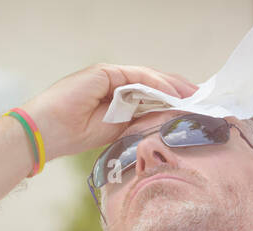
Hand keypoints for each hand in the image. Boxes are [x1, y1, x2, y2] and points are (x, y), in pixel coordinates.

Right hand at [20, 64, 197, 162]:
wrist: (48, 132)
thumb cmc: (72, 136)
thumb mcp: (114, 133)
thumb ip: (136, 123)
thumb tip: (163, 123)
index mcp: (117, 99)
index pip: (151, 95)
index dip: (173, 99)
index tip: (194, 108)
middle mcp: (115, 84)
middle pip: (155, 84)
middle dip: (180, 90)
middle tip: (203, 98)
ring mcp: (110, 76)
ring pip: (149, 78)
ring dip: (174, 86)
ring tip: (194, 95)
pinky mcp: (105, 73)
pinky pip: (137, 77)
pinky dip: (156, 85)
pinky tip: (172, 94)